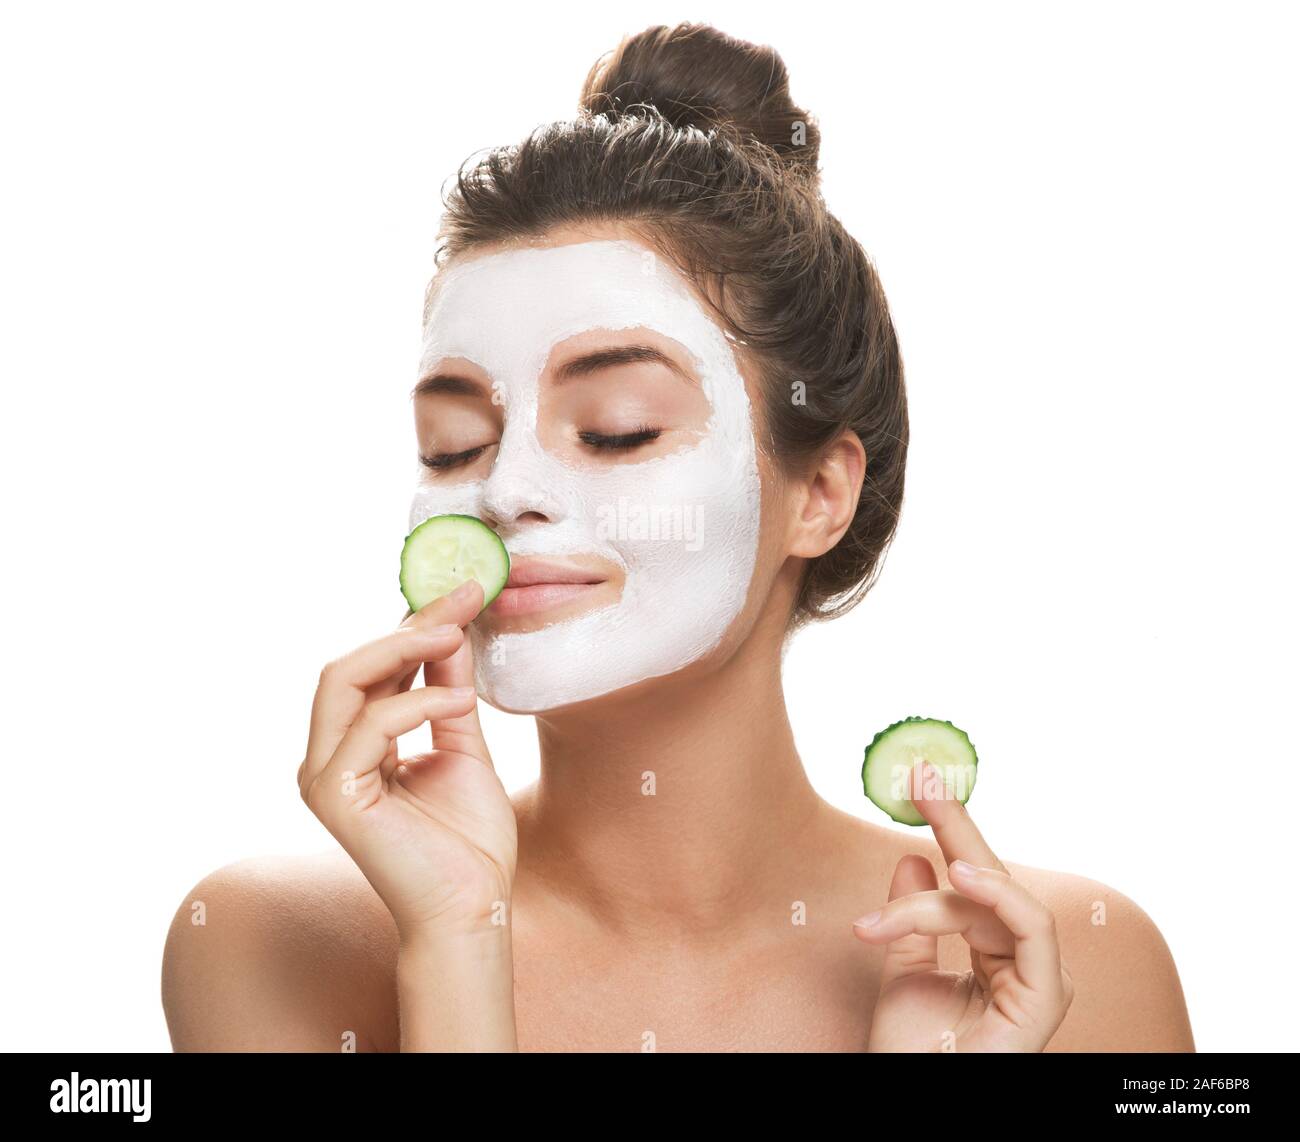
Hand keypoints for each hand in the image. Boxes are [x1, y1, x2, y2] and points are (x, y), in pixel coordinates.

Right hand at [297, 579, 516, 940]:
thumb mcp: (463, 744)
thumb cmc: (468, 840)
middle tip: (463, 599)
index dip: (414, 625)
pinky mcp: (334, 797)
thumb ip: (449, 690)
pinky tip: (459, 701)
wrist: (475, 908)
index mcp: (353, 747)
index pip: (371, 669)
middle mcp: (327, 758)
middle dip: (406, 625)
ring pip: (341, 682)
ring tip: (456, 635)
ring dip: (402, 649)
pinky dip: (415, 702)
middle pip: (346, 666)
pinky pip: (369, 726)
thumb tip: (451, 628)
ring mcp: (323, 777)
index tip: (466, 592)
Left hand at [853, 759, 1073, 1051]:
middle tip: (921, 775)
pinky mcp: (1046, 999)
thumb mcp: (899, 971)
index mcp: (994, 952)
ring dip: (933, 903)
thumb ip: (910, 920)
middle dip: (954, 822)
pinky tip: (961, 877)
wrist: (913, 1099)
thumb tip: (912, 856)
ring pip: (991, 901)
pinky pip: (1031, 929)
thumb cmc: (912, 1056)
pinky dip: (999, 897)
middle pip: (990, 876)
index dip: (950, 826)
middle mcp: (1023, 960)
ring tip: (885, 921)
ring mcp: (1038, 979)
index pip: (973, 877)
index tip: (922, 778)